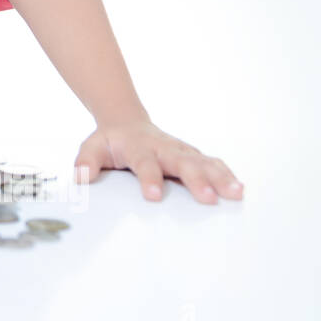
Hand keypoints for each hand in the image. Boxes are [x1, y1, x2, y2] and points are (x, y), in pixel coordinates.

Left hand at [73, 118, 243, 202]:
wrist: (126, 122)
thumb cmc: (110, 141)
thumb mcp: (92, 147)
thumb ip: (86, 161)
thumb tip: (81, 176)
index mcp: (138, 147)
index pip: (144, 163)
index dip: (149, 178)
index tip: (153, 196)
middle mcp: (163, 148)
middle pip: (182, 163)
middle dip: (196, 180)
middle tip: (208, 198)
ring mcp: (180, 151)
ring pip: (203, 162)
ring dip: (220, 177)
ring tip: (236, 193)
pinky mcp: (192, 155)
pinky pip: (212, 163)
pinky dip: (226, 174)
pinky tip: (239, 188)